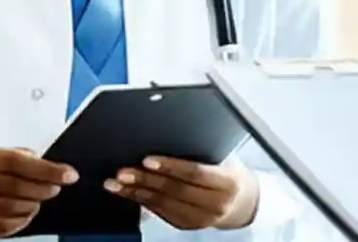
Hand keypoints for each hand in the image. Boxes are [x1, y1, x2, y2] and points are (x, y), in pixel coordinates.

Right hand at [0, 146, 78, 241]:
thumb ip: (19, 158)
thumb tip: (51, 165)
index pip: (15, 160)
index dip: (45, 168)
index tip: (68, 174)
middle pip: (14, 184)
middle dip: (41, 188)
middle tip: (55, 189)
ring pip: (9, 206)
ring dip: (31, 205)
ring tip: (38, 202)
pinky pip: (1, 226)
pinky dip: (20, 221)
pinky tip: (25, 215)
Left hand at [104, 156, 258, 229]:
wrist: (242, 202)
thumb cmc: (229, 172)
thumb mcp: (224, 157)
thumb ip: (200, 150)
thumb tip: (167, 131)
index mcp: (226, 184)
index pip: (194, 173)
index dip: (170, 166)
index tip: (147, 160)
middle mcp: (214, 205)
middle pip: (174, 190)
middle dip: (145, 180)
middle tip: (123, 171)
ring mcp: (199, 219)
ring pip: (162, 204)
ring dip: (135, 192)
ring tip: (115, 182)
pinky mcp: (185, 225)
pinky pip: (159, 211)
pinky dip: (140, 200)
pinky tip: (125, 192)